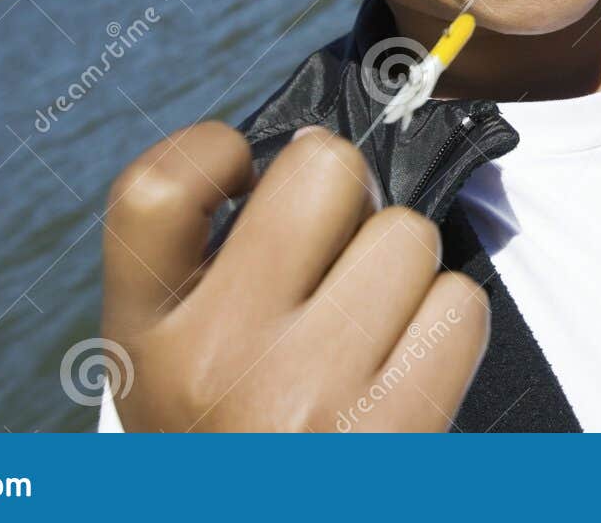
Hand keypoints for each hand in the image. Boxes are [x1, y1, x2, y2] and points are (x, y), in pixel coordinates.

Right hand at [101, 122, 488, 430]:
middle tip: (339, 254)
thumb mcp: (173, 375)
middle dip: (349, 196)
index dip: (213, 151)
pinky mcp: (388, 436)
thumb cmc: (235, 449)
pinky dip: (451, 325)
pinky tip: (414, 366)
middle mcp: (210, 362)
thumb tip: (317, 153)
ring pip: (408, 235)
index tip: (245, 172)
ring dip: (408, 270)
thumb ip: (209, 275)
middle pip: (322, 172)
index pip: (154, 187)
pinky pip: (459, 306)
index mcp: (140, 342)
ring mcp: (300, 398)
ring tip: (374, 330)